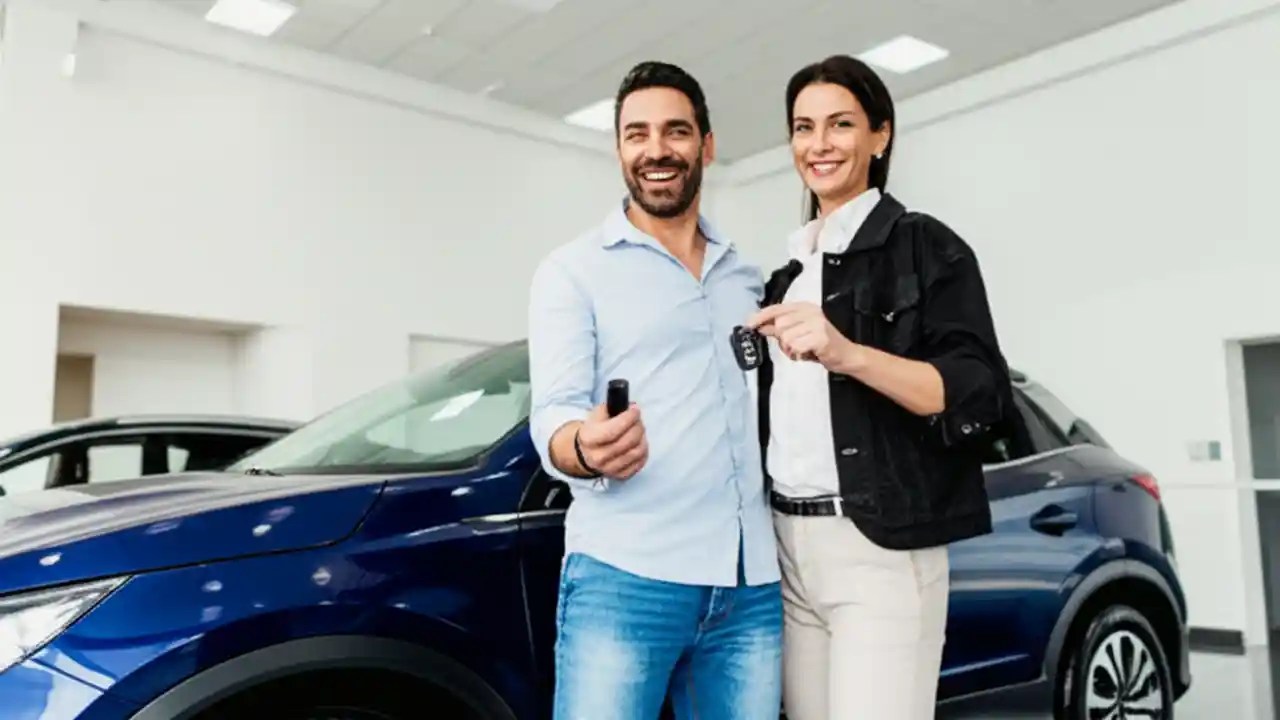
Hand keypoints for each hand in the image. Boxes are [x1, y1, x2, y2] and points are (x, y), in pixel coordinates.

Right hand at [577, 401, 647, 479]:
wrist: (587, 452)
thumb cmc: (595, 430)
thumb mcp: (597, 415)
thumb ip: (613, 408)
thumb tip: (632, 407)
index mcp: (589, 439)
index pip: (613, 430)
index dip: (628, 419)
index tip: (635, 410)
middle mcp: (598, 457)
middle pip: (628, 441)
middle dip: (638, 426)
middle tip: (638, 420)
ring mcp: (609, 469)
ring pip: (637, 452)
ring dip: (642, 438)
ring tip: (638, 431)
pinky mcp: (620, 476)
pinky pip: (640, 462)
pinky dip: (643, 450)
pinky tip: (638, 443)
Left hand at [747, 301, 861, 371]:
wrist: (846, 355)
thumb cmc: (821, 344)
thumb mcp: (798, 334)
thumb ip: (779, 329)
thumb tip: (760, 326)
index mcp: (804, 307)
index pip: (776, 308)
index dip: (760, 316)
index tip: (748, 325)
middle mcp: (810, 312)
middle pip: (779, 324)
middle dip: (782, 340)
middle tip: (793, 347)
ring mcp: (817, 323)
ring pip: (786, 337)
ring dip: (790, 349)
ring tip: (801, 351)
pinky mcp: (820, 337)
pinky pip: (796, 346)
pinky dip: (797, 354)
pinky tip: (806, 354)